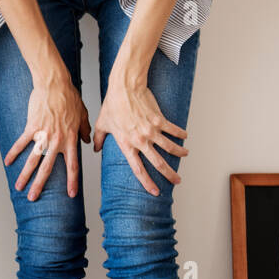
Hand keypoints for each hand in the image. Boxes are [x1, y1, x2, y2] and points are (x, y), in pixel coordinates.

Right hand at [4, 74, 90, 199]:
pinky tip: (7, 162)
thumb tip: (88, 141)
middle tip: (33, 198)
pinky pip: (21, 143)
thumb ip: (85, 129)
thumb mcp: (82, 114)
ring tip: (19, 187)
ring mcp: (43, 135)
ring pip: (32, 160)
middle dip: (40, 185)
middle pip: (47, 168)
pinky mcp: (31, 127)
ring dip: (25, 175)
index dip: (72, 181)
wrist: (55, 84)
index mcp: (70, 140)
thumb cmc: (69, 97)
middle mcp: (56, 141)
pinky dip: (13, 152)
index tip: (71, 194)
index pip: (73, 165)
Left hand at [93, 61, 188, 196]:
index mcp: (127, 145)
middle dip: (169, 174)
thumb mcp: (102, 124)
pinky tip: (185, 136)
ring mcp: (151, 131)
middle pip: (158, 163)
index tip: (155, 191)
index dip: (147, 182)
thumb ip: (99, 139)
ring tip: (185, 155)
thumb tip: (94, 148)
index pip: (138, 170)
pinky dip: (180, 134)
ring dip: (179, 153)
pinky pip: (173, 130)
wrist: (125, 87)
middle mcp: (140, 141)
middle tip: (177, 181)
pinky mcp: (159, 119)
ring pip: (169, 147)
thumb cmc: (112, 104)